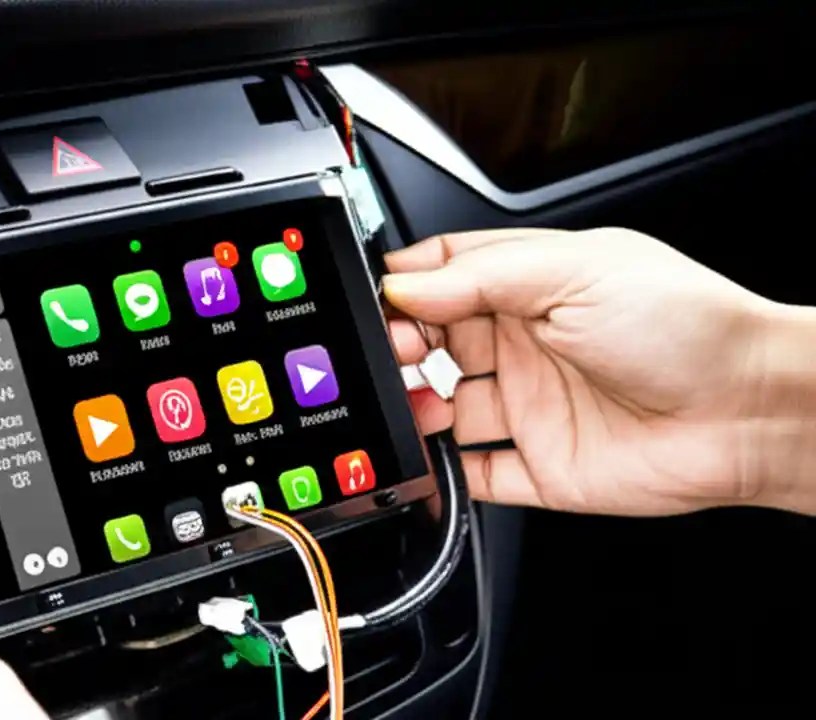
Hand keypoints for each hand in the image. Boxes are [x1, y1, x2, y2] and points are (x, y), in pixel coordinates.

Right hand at [384, 227, 815, 515]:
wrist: (749, 411)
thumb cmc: (688, 326)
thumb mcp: (575, 270)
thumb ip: (479, 276)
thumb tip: (405, 284)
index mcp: (531, 286)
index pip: (444, 277)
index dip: (404, 286)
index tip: (379, 298)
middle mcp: (525, 346)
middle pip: (433, 343)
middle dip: (400, 346)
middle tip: (394, 352)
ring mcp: (530, 407)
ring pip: (442, 410)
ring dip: (413, 408)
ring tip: (413, 405)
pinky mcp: (539, 468)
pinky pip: (473, 476)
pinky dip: (442, 475)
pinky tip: (430, 461)